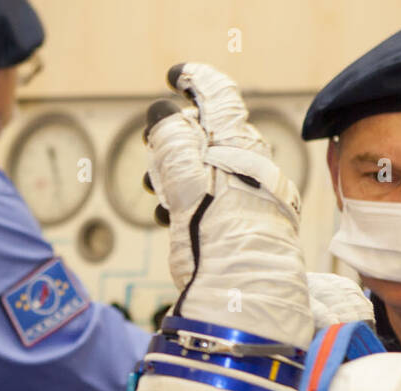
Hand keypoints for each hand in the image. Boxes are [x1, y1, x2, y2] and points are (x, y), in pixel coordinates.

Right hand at [142, 63, 311, 348]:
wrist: (245, 302)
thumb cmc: (218, 241)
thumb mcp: (187, 184)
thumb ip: (172, 143)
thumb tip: (163, 115)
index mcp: (239, 149)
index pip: (219, 98)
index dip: (195, 82)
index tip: (174, 77)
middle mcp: (248, 169)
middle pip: (209, 136)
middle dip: (175, 138)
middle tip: (152, 144)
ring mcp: (247, 199)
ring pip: (205, 171)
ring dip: (174, 173)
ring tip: (153, 190)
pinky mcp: (241, 229)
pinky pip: (211, 201)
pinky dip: (186, 202)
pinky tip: (166, 217)